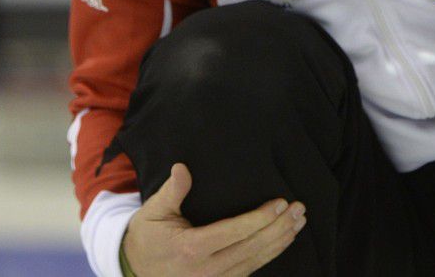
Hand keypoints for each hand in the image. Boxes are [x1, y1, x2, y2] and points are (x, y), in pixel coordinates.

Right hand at [122, 163, 306, 275]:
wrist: (134, 268)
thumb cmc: (147, 235)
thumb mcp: (153, 210)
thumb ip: (172, 190)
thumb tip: (182, 167)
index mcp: (190, 248)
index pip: (234, 232)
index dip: (260, 218)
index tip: (281, 203)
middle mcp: (205, 270)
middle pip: (251, 248)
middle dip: (279, 228)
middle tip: (300, 209)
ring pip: (254, 262)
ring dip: (280, 242)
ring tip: (299, 223)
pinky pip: (249, 270)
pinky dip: (269, 256)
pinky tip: (283, 241)